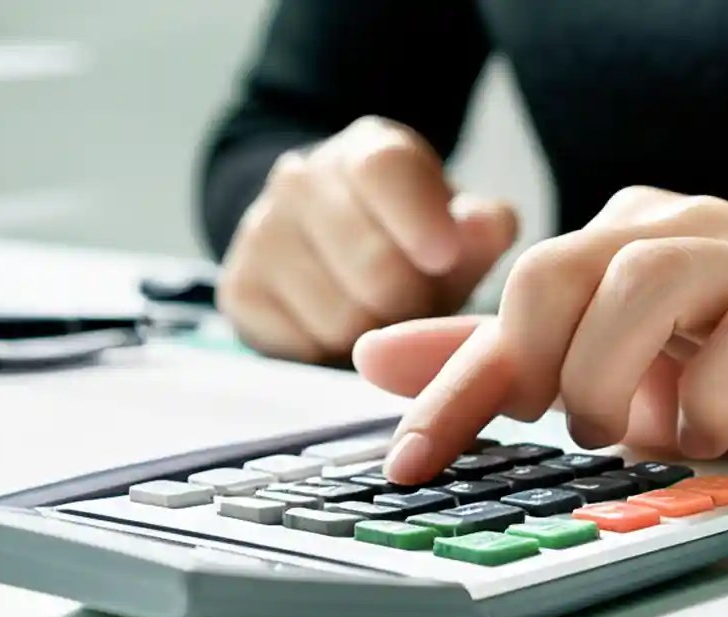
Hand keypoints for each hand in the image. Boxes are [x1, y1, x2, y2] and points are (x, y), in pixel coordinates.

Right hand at [216, 116, 517, 363]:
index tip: (443, 257)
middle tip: (416, 306)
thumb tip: (489, 225)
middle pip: (374, 268)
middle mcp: (300, 180)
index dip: (420, 219)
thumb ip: (480, 229)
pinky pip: (301, 348)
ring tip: (377, 318)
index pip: (386, 172)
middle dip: (410, 305)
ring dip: (371, 338)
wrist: (321, 243)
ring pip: (339, 320)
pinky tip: (335, 329)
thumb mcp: (454, 228)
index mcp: (364, 151)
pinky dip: (329, 354)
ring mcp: (261, 233)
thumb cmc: (406, 241)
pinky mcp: (237, 290)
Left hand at [355, 186, 727, 481]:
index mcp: (615, 243)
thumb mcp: (605, 359)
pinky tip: (706, 434)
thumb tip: (380, 359)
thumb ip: (497, 357)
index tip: (410, 460)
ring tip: (615, 431)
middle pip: (562, 268)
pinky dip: (715, 395)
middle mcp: (674, 236)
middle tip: (547, 424)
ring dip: (610, 373)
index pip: (509, 300)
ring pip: (648, 283)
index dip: (451, 385)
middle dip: (530, 361)